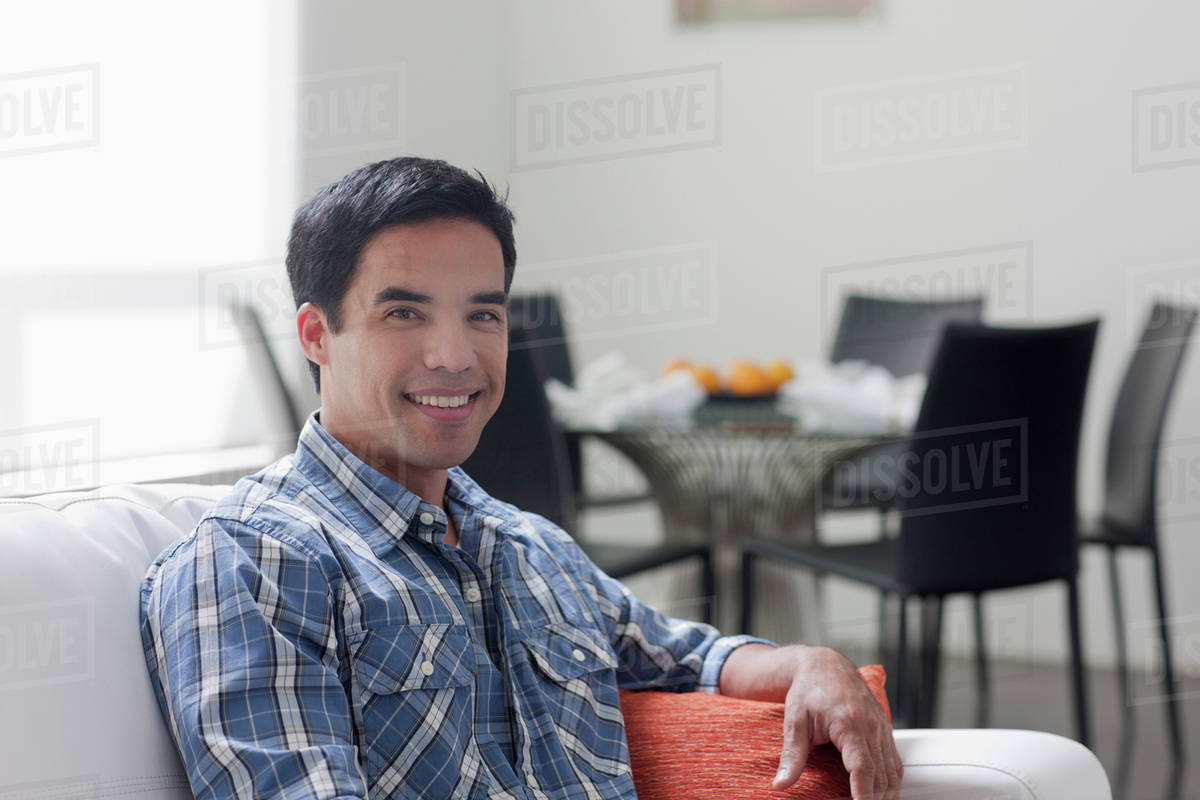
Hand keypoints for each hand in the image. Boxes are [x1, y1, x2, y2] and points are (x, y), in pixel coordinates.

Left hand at [772, 645, 900, 799]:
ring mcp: (881, 727)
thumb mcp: (795, 721)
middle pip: (880, 774)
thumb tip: (781, 783)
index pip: (862, 767)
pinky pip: (895, 761)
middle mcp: (870, 726)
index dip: (863, 794)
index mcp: (849, 723)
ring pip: (892, 770)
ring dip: (886, 794)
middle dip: (874, 799)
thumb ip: (791, 755)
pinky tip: (882, 793)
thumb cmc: (809, 690)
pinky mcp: (884, 728)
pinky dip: (892, 780)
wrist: (825, 665)